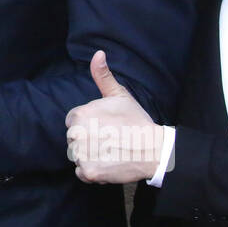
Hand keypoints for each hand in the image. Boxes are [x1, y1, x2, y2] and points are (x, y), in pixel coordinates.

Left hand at [65, 50, 164, 183]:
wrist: (154, 149)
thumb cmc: (136, 121)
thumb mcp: (119, 95)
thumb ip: (103, 76)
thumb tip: (98, 54)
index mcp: (79, 115)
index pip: (73, 121)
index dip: (90, 124)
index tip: (105, 127)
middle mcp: (76, 134)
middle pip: (74, 139)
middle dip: (88, 140)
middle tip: (110, 140)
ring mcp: (82, 154)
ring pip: (77, 156)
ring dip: (90, 156)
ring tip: (110, 151)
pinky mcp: (89, 172)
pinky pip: (81, 172)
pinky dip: (92, 171)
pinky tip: (108, 163)